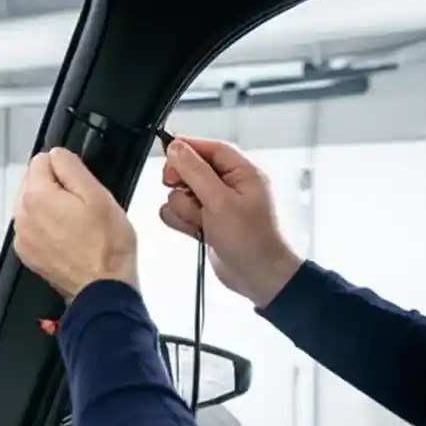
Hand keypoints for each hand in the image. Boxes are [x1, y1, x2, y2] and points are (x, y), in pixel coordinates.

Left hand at [13, 148, 138, 301]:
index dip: (66, 169)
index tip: (81, 186)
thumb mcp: (98, 194)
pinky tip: (69, 238)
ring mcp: (23, 237)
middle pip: (34, 182)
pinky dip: (47, 227)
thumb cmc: (107, 247)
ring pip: (33, 204)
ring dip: (51, 207)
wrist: (102, 288)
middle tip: (82, 207)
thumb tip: (56, 154)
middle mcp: (22, 216)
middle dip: (56, 187)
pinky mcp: (28, 253)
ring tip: (77, 224)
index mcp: (36, 196)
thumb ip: (71, 166)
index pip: (43, 160)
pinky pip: (34, 227)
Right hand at [160, 136, 301, 306]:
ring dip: (183, 207)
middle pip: (192, 169)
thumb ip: (196, 172)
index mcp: (242, 173)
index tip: (167, 152)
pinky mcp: (206, 223)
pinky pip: (181, 213)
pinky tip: (194, 231)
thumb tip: (176, 147)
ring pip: (182, 193)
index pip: (211, 148)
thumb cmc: (250, 240)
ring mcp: (216, 205)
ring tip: (199, 222)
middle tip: (180, 191)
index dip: (188, 147)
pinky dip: (181, 221)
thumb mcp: (220, 202)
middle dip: (182, 182)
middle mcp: (229, 186)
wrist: (258, 278)